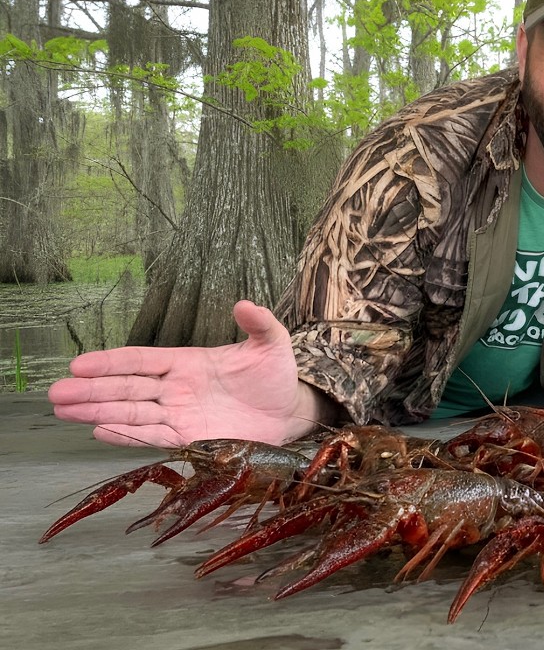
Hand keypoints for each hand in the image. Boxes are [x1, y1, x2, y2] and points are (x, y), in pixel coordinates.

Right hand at [49, 300, 324, 446]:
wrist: (290, 412)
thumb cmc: (275, 376)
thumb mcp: (272, 345)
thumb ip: (259, 324)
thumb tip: (246, 303)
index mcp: (187, 363)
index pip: (141, 361)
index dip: (111, 362)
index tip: (79, 364)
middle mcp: (176, 388)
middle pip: (127, 388)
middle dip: (91, 389)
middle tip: (55, 392)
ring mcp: (180, 414)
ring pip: (132, 412)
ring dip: (98, 410)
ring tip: (64, 410)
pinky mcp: (190, 438)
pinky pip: (153, 436)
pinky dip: (127, 434)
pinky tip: (100, 430)